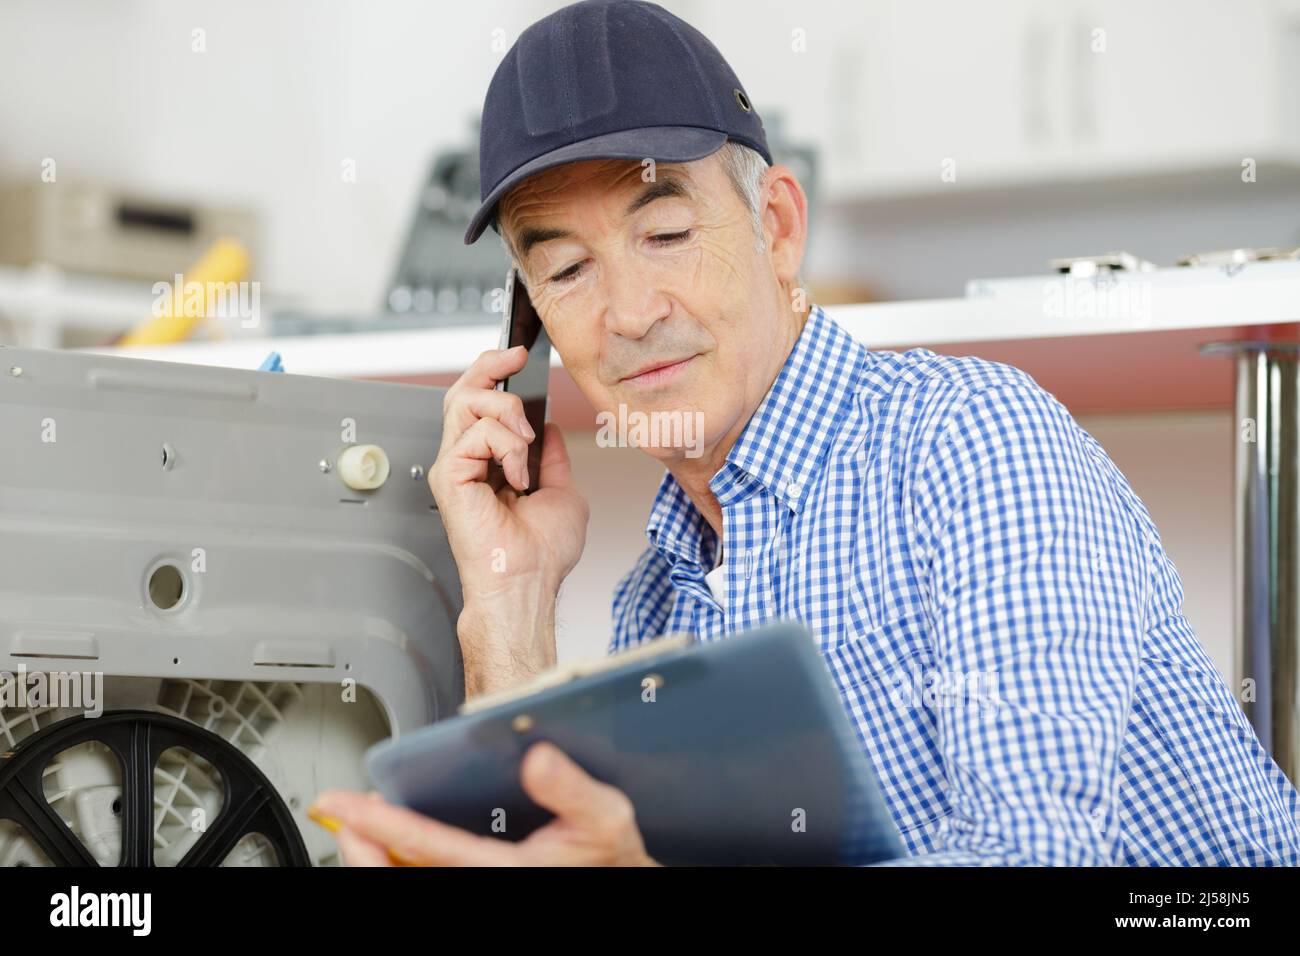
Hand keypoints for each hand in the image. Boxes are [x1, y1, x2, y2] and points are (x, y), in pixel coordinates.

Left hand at [308, 742, 659, 866]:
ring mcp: (477, 885)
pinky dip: (400, 858)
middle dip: (361, 844)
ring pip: (409, 876)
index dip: (380, 822)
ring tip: (358, 822)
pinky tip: (396, 840)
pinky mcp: (481, 880)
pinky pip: (427, 874)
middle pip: (402, 872)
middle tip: (337, 814)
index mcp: (505, 869)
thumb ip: (571, 788)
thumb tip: (537, 759)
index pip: (426, 846)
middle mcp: (483, 882)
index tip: (346, 804)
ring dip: (378, 853)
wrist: (621, 878)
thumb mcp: (605, 816)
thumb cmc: (611, 856)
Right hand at [428, 347, 589, 692]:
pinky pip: (476, 434)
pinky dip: (507, 449)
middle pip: (462, 391)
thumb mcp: (563, 490)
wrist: (527, 582)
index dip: (493, 371)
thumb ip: (553, 457)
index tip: (518, 356)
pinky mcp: (450, 475)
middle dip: (489, 366)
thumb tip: (549, 429)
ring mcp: (455, 466)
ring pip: (466, 402)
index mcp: (489, 462)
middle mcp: (467, 460)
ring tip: (525, 445)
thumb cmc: (540, 554)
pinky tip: (515, 478)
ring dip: (507, 413)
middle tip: (514, 359)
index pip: (478, 402)